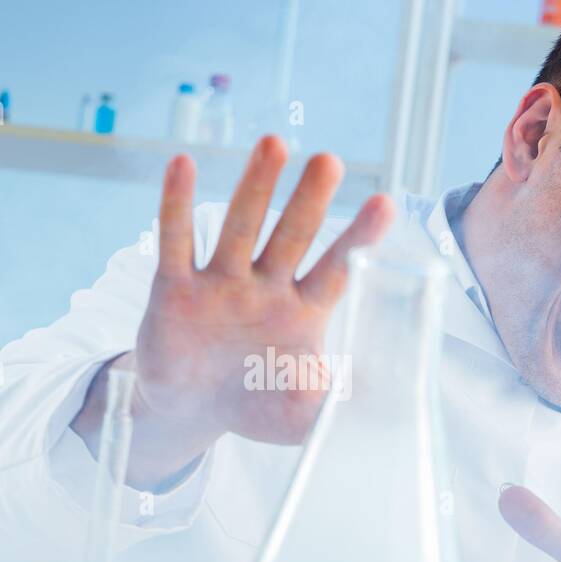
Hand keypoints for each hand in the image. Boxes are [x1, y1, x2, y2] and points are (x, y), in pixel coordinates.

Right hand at [74, 135, 394, 486]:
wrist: (190, 412)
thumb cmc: (254, 406)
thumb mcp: (303, 418)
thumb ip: (338, 410)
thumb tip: (385, 411)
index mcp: (302, 313)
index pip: (335, 269)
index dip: (358, 239)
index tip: (386, 205)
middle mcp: (265, 287)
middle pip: (292, 236)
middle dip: (310, 200)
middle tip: (330, 161)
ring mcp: (220, 283)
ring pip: (240, 227)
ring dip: (256, 187)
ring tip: (273, 143)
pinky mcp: (174, 289)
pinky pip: (176, 243)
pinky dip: (176, 205)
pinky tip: (183, 164)